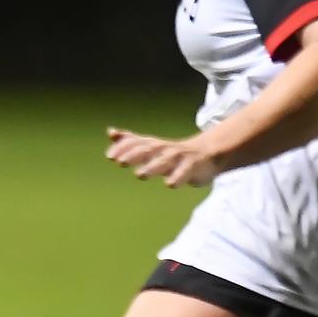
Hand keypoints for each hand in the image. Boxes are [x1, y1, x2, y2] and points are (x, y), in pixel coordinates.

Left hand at [105, 126, 221, 186]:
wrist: (207, 153)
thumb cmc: (173, 152)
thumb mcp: (152, 145)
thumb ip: (131, 141)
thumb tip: (110, 132)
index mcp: (153, 144)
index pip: (136, 143)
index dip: (123, 148)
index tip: (110, 156)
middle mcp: (165, 148)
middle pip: (148, 149)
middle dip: (134, 154)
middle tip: (120, 162)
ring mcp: (179, 156)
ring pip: (165, 160)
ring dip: (152, 166)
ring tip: (140, 174)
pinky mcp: (193, 166)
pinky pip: (185, 171)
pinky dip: (178, 176)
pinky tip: (170, 184)